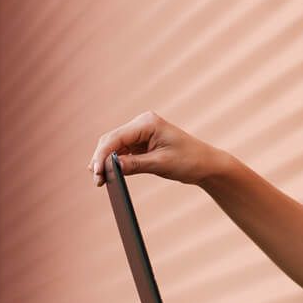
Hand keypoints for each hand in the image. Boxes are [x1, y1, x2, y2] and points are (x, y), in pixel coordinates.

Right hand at [88, 111, 234, 187]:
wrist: (206, 164)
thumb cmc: (190, 160)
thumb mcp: (161, 164)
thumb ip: (134, 165)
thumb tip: (111, 167)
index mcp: (147, 123)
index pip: (116, 137)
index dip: (103, 155)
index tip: (96, 172)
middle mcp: (142, 123)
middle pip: (111, 140)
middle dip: (101, 159)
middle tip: (96, 180)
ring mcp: (141, 132)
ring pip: (114, 145)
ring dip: (106, 161)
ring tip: (100, 180)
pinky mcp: (142, 142)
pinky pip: (122, 151)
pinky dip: (115, 162)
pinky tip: (109, 173)